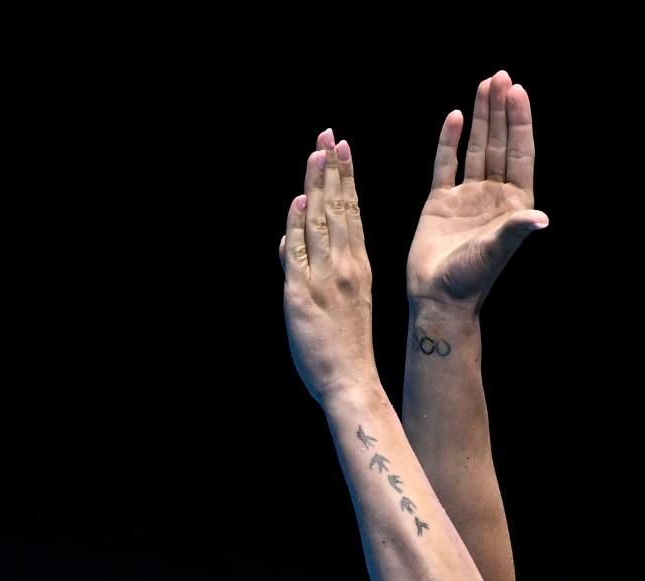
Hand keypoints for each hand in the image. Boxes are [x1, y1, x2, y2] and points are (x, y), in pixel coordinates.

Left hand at [280, 129, 377, 403]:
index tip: (342, 150)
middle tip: (330, 134)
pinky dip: (298, 225)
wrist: (351, 381)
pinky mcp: (303, 293)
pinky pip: (299, 252)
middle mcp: (345, 265)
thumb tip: (286, 241)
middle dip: (333, 169)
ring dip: (318, 186)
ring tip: (318, 151)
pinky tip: (300, 200)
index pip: (351, 213)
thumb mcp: (341, 303)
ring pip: (321, 222)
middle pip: (338, 208)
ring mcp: (325, 277)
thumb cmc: (345, 348)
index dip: (345, 180)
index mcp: (358, 267)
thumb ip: (310, 268)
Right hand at [407, 70, 548, 314]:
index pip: (520, 153)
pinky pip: (446, 163)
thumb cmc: (471, 278)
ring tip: (483, 86)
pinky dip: (450, 141)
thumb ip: (515, 230)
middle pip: (500, 143)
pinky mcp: (439, 201)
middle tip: (499, 77)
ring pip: (477, 148)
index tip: (517, 91)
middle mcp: (493, 194)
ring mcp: (467, 195)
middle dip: (500, 110)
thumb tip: (541, 219)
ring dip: (480, 118)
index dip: (520, 121)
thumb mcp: (496, 251)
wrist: (437, 296)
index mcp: (514, 203)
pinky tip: (455, 117)